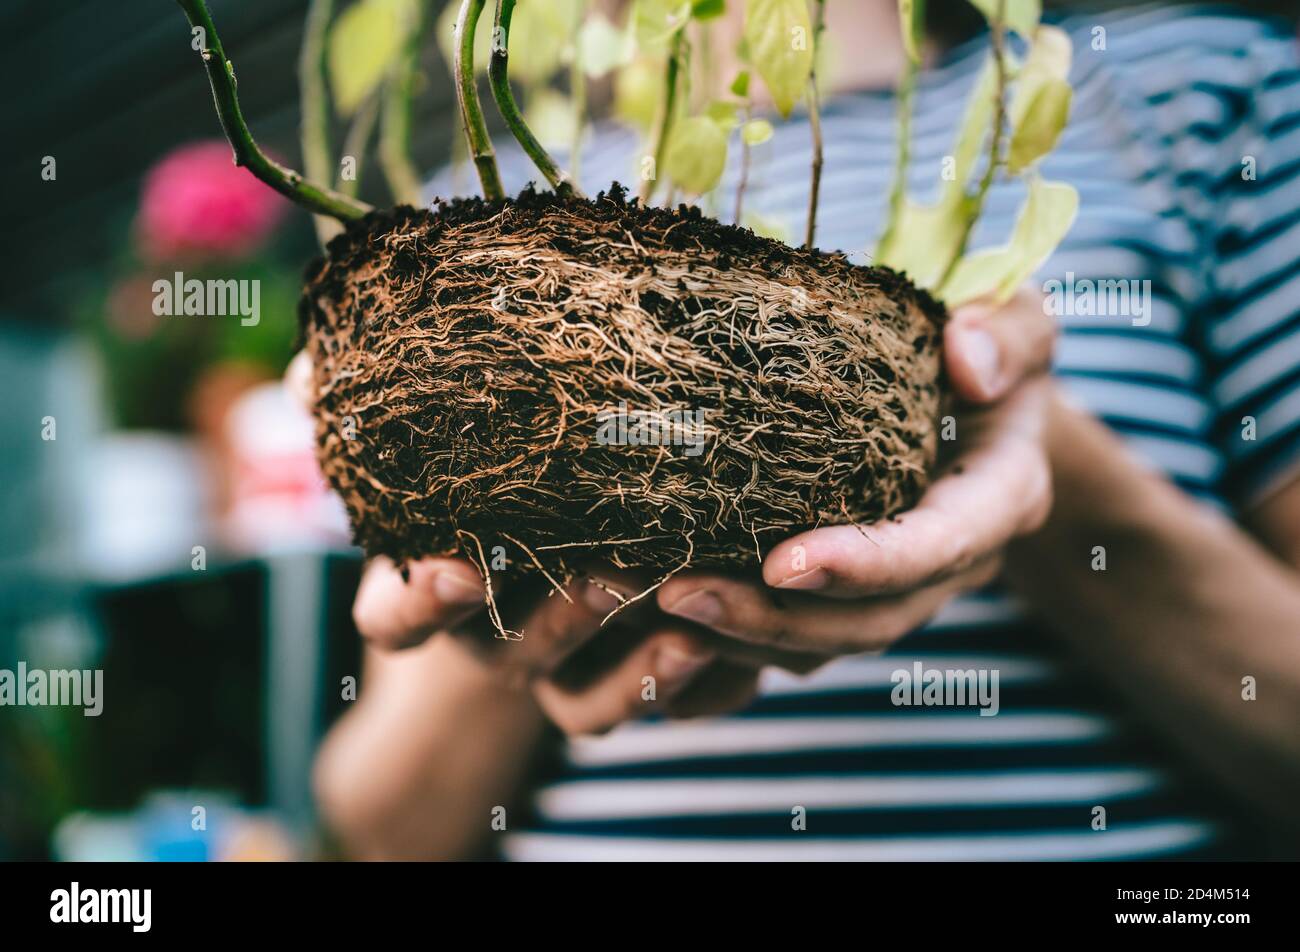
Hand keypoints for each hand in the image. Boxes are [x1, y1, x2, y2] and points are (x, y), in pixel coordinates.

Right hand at [286, 352, 778, 734]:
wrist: (553, 513)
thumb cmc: (477, 462)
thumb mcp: (422, 432)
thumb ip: (368, 406)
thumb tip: (305, 372)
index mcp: (428, 590)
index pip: (396, 619)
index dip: (422, 605)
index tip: (463, 569)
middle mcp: (488, 638)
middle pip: (505, 657)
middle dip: (555, 623)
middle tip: (608, 577)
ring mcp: (556, 666)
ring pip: (579, 699)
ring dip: (628, 668)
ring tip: (681, 617)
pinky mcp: (623, 673)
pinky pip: (652, 703)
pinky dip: (686, 681)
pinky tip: (728, 643)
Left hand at [653, 286, 1055, 653]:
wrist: (990, 413)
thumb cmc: (994, 354)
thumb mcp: (1023, 323)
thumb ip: (1010, 334)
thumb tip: (968, 359)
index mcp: (998, 500)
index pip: (934, 546)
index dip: (863, 565)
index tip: (781, 562)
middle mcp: (953, 563)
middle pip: (868, 621)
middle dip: (773, 620)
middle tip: (677, 594)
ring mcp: (904, 591)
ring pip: (827, 644)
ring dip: (741, 640)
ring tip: (651, 606)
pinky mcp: (858, 598)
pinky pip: (800, 641)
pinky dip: (736, 643)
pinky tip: (662, 624)